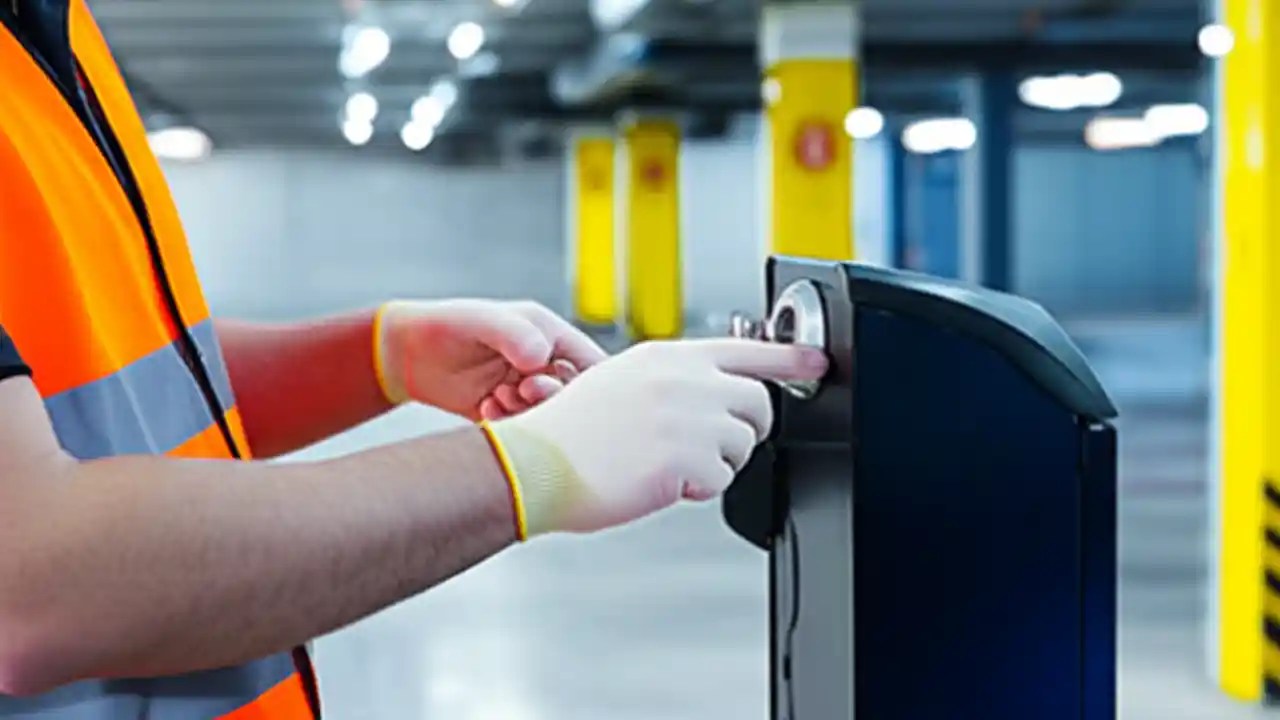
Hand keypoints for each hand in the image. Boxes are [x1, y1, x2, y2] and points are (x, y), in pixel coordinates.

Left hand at [375, 300, 607, 419]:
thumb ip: (513, 334)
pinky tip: (486, 408)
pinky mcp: (508, 415)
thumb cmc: (447, 325)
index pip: (593, 366)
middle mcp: (545, 366)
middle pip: (575, 397)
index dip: (586, 383)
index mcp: (552, 337)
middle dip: (552, 399)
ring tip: (498, 397)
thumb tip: (541, 360)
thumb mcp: (482, 320)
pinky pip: (524, 431)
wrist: (405, 353)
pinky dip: (509, 426)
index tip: (546, 382)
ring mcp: (526, 392)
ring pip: (551, 418)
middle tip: (522, 389)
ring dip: (529, 413)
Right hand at [485, 338, 828, 536]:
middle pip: (758, 404)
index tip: (818, 362)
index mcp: (669, 356)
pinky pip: (721, 480)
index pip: (748, 348)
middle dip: (741, 431)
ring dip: (715, 464)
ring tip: (667, 463)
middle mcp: (685, 379)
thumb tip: (715, 399)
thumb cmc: (571, 435)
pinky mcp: (690, 456)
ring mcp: (690, 416)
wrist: (536, 463)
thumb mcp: (623, 383)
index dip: (792, 357)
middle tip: (703, 447)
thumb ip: (674, 382)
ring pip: (743, 445)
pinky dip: (696, 488)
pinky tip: (659, 480)